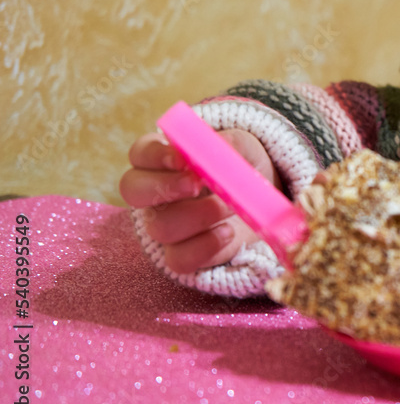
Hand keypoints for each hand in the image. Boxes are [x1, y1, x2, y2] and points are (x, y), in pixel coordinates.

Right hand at [119, 129, 277, 273]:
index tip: (182, 159)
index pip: (141, 153)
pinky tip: (229, 232)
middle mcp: (154, 193)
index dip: (155, 155)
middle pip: (132, 189)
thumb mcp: (243, 148)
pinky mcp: (182, 254)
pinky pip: (178, 259)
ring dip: (200, 215)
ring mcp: (164, 225)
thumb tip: (217, 147)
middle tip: (197, 185)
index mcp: (163, 159)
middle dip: (165, 186)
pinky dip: (205, 246)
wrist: (263, 201)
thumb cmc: (243, 167)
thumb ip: (230, 145)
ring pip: (159, 226)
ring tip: (230, 206)